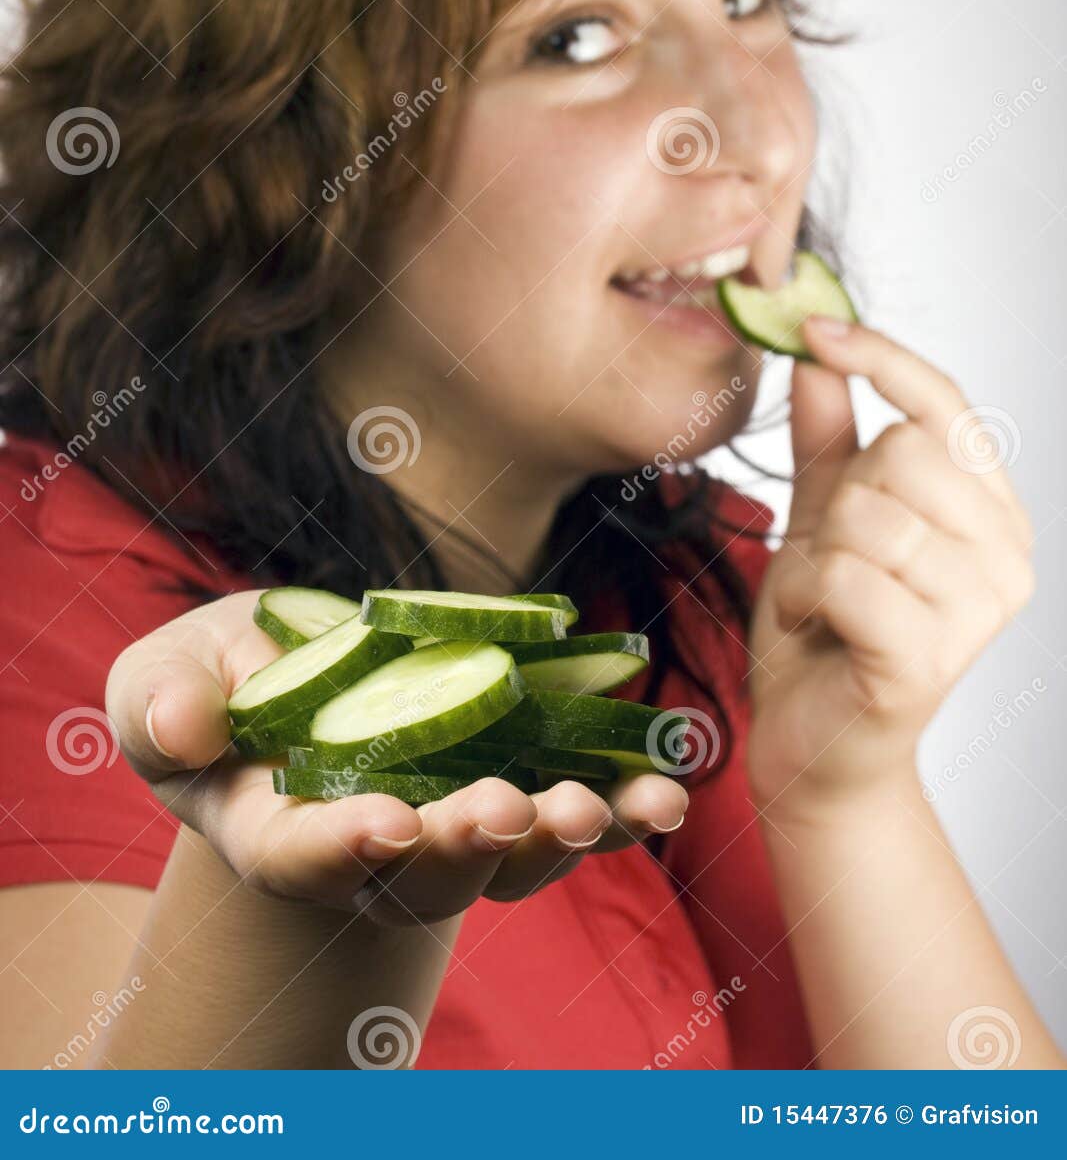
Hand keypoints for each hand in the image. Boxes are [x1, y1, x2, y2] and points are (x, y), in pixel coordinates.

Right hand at [106, 590, 688, 925]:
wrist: (294, 691)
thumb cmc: (218, 688)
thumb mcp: (166, 682)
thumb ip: (164, 709)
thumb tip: (184, 725)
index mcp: (274, 830)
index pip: (304, 855)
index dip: (343, 844)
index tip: (386, 820)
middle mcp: (370, 852)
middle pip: (424, 873)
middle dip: (468, 844)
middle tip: (504, 810)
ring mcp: (448, 829)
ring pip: (509, 862)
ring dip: (561, 837)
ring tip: (610, 805)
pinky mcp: (509, 791)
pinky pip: (567, 818)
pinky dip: (619, 811)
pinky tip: (666, 788)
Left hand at [746, 317, 1033, 818]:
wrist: (811, 746)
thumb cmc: (825, 628)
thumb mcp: (822, 514)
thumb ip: (827, 435)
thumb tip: (816, 350)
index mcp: (991, 511)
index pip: (946, 407)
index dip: (881, 358)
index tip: (815, 327)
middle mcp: (1006, 556)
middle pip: (899, 454)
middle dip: (838, 499)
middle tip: (834, 559)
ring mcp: (977, 612)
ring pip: (865, 513)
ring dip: (813, 554)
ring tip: (823, 600)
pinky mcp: (930, 659)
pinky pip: (843, 574)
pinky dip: (805, 594)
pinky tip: (818, 629)